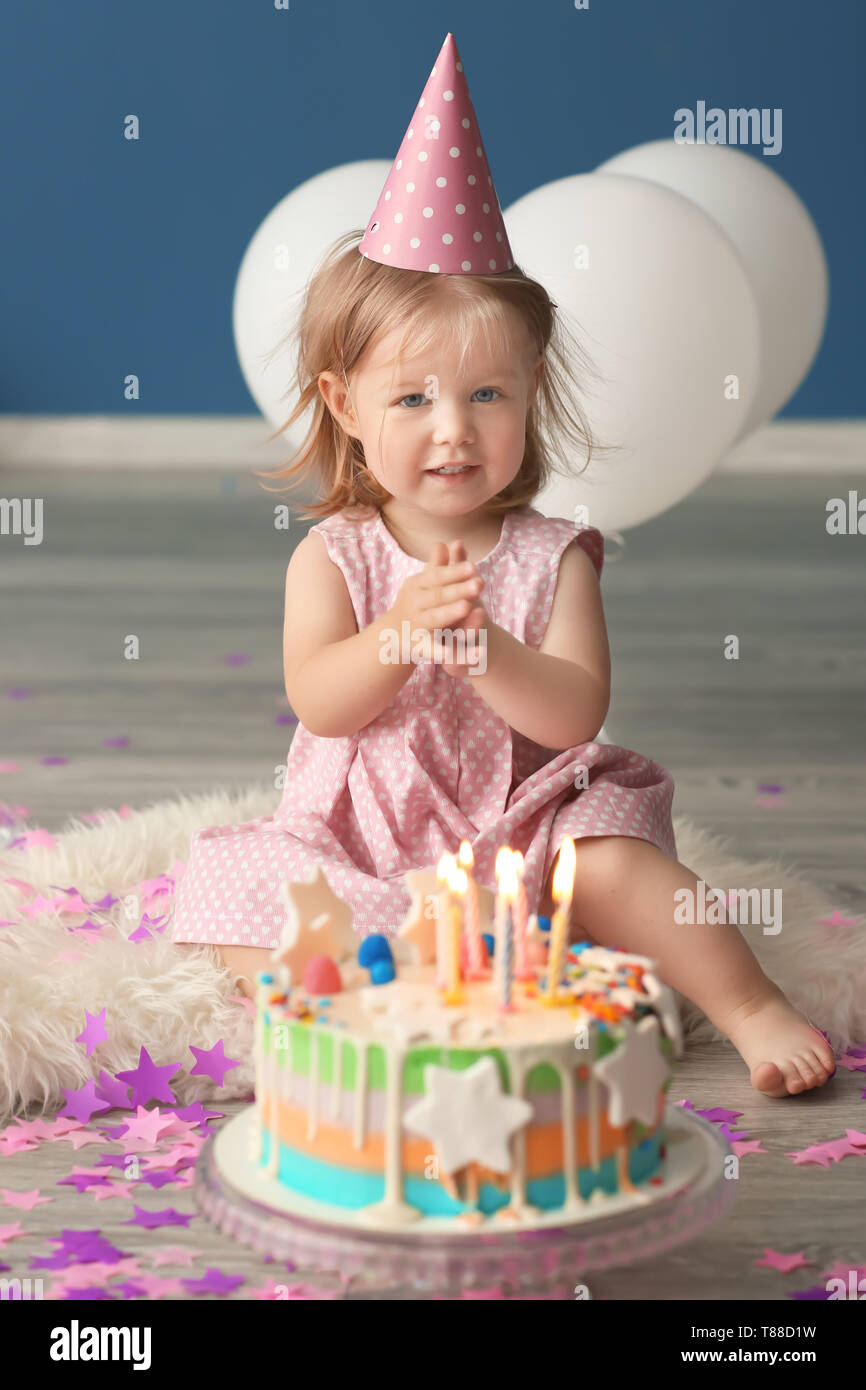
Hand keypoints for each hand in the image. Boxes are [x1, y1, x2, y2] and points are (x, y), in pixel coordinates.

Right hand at [387, 539, 486, 676]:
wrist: (392, 635)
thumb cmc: (417, 603)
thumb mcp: (425, 584)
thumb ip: (437, 566)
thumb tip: (444, 542)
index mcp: (416, 586)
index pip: (437, 576)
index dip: (454, 572)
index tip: (473, 566)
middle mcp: (414, 604)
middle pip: (438, 596)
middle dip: (458, 590)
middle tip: (478, 585)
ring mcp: (415, 625)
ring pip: (435, 619)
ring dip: (450, 613)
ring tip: (467, 607)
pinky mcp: (418, 646)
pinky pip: (430, 649)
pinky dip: (439, 651)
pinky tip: (451, 652)